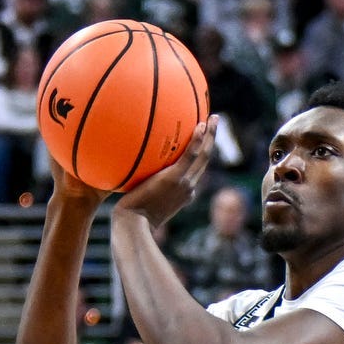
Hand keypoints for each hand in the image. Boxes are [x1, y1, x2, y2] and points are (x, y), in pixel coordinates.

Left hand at [111, 117, 216, 232]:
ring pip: (204, 156)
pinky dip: (198, 141)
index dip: (201, 155)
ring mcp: (184, 183)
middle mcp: (189, 188)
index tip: (202, 141)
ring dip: (211, 136)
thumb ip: (142, 189)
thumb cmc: (131, 217)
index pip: (195, 171)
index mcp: (184, 193)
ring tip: (214, 118)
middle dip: (212, 140)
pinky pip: (191, 155)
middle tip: (215, 122)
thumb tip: (129, 175)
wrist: (133, 225)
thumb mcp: (141, 203)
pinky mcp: (175, 178)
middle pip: (205, 160)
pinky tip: (201, 125)